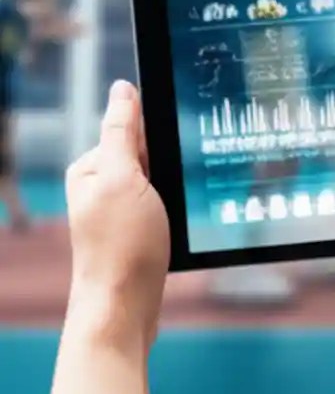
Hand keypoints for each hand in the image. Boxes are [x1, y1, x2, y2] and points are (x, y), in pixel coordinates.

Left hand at [64, 80, 168, 344]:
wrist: (126, 305)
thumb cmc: (122, 246)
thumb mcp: (124, 178)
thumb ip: (122, 131)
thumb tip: (123, 88)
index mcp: (91, 166)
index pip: (133, 128)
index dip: (162, 132)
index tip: (184, 141)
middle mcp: (101, 185)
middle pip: (150, 153)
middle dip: (172, 163)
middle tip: (182, 184)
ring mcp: (119, 209)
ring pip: (162, 179)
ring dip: (178, 187)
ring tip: (180, 207)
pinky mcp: (138, 230)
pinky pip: (165, 203)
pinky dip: (179, 207)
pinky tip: (183, 220)